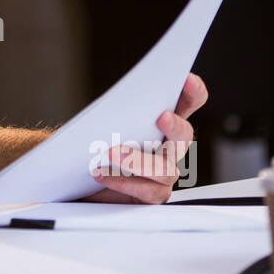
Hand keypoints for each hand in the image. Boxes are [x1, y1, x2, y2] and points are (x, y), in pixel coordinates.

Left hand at [82, 73, 206, 204]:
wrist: (80, 177)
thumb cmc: (95, 143)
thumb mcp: (101, 121)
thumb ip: (114, 111)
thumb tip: (114, 103)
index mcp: (163, 120)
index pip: (189, 102)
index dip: (193, 91)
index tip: (187, 79)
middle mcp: (170, 146)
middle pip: (184, 135)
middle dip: (175, 125)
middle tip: (161, 117)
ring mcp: (164, 172)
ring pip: (165, 169)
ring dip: (137, 160)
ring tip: (111, 153)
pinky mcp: (152, 193)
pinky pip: (147, 191)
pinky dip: (123, 181)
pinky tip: (101, 174)